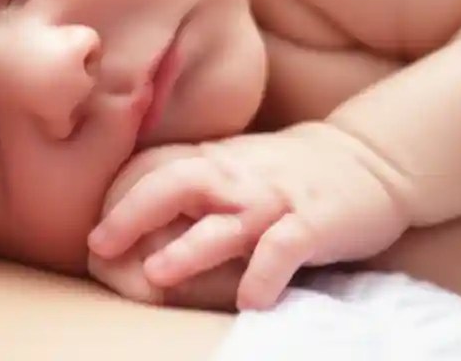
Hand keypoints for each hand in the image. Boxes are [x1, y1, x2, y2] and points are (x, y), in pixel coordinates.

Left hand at [89, 123, 409, 310]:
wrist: (370, 159)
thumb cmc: (285, 172)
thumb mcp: (229, 166)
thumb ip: (185, 181)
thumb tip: (124, 213)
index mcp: (212, 161)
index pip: (152, 168)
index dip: (117, 196)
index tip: (90, 232)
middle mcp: (237, 178)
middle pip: (177, 183)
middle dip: (134, 212)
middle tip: (99, 246)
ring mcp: (275, 200)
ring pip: (226, 222)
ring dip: (189, 248)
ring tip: (156, 275)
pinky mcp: (314, 223)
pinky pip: (287, 247)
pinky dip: (267, 274)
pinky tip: (249, 302)